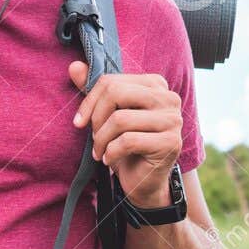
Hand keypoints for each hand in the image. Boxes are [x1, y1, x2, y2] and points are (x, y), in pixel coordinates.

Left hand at [68, 61, 180, 207]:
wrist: (143, 181)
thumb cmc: (126, 145)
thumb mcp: (107, 116)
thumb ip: (94, 90)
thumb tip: (74, 67)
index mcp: (155, 84)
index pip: (112, 81)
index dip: (89, 101)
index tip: (79, 122)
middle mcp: (169, 97)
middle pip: (117, 93)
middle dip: (97, 118)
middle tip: (94, 137)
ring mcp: (173, 120)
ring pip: (121, 119)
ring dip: (102, 139)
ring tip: (100, 151)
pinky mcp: (171, 143)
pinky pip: (128, 141)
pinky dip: (111, 152)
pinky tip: (109, 160)